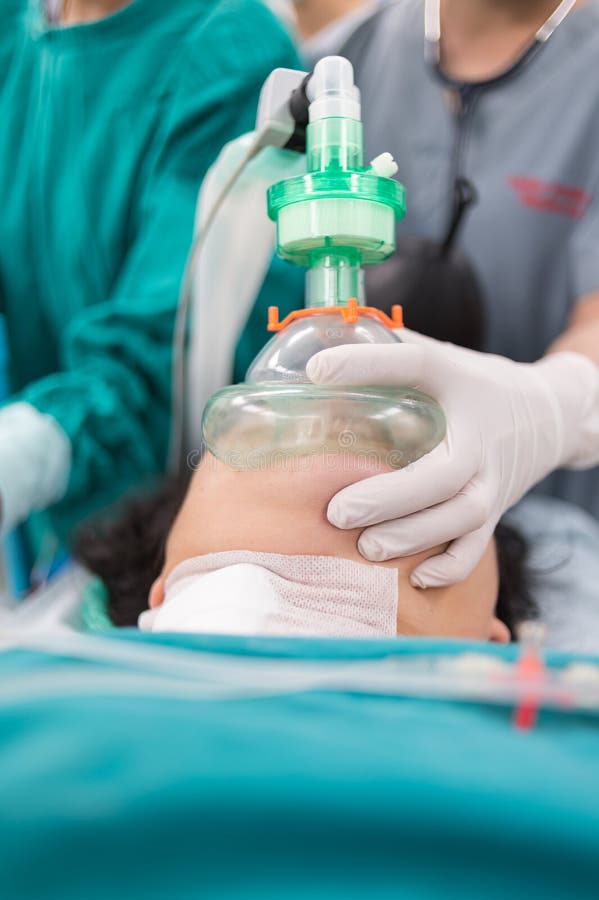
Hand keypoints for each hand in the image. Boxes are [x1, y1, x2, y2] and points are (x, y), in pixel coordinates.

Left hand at [306, 330, 598, 587]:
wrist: (550, 416)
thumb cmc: (478, 388)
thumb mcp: (442, 360)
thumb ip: (390, 355)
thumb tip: (317, 346)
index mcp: (458, 384)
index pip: (414, 366)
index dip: (366, 364)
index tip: (316, 371)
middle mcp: (479, 439)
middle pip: (442, 475)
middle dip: (389, 498)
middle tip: (338, 510)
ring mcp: (491, 480)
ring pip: (461, 518)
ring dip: (411, 536)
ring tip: (365, 547)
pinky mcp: (496, 511)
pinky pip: (476, 549)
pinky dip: (449, 568)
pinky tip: (415, 577)